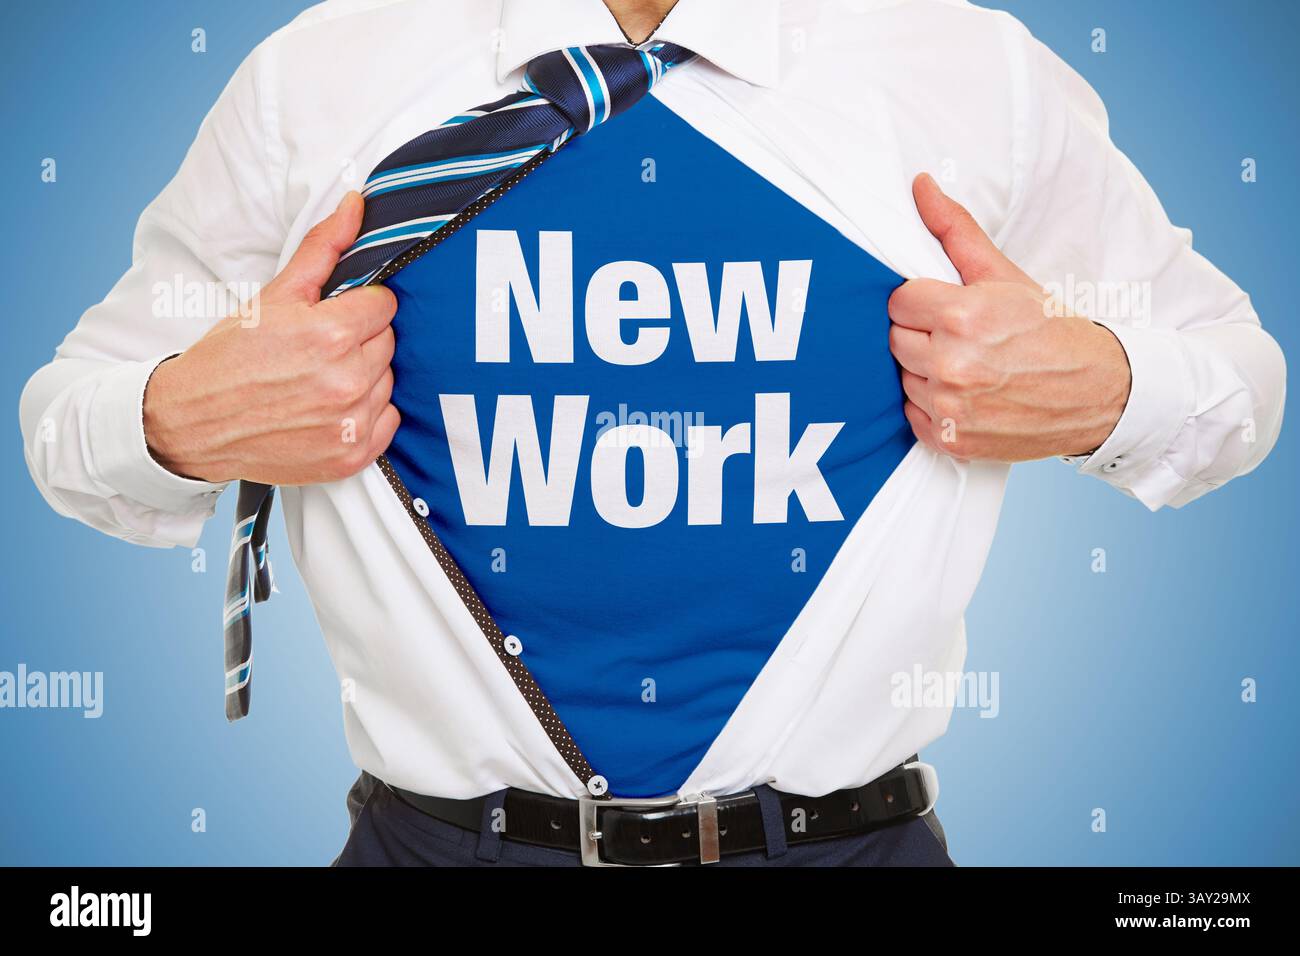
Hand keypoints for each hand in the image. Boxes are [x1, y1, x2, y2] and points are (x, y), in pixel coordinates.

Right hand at [143, 192, 399, 484]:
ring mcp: (351, 422)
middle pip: (388, 342)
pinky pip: (388, 421)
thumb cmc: (230, 356)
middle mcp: (346, 381)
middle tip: (320, 348)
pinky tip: (333, 408)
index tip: (335, 315)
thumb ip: (323, 248)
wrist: (192, 423)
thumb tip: (356, 204)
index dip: (360, 307)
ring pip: (389, 381)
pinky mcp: (351, 456)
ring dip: (365, 376)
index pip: (384, 305)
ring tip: (321, 378)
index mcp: (330, 334)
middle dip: (361, 339)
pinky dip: (368, 414)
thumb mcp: (273, 295)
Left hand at [888, 173, 1130, 461]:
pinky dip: (930, 406)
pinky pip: (912, 415)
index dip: (918, 300)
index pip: (898, 300)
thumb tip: (920, 186)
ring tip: (964, 363)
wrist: (1098, 392)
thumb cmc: (1050, 329)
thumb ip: (955, 231)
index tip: (943, 305)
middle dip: (920, 332)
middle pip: (895, 338)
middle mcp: (952, 364)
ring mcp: (951, 407)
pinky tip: (963, 393)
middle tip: (957, 334)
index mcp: (963, 316)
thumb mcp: (1005, 274)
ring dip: (923, 369)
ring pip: (902, 377)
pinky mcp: (952, 440)